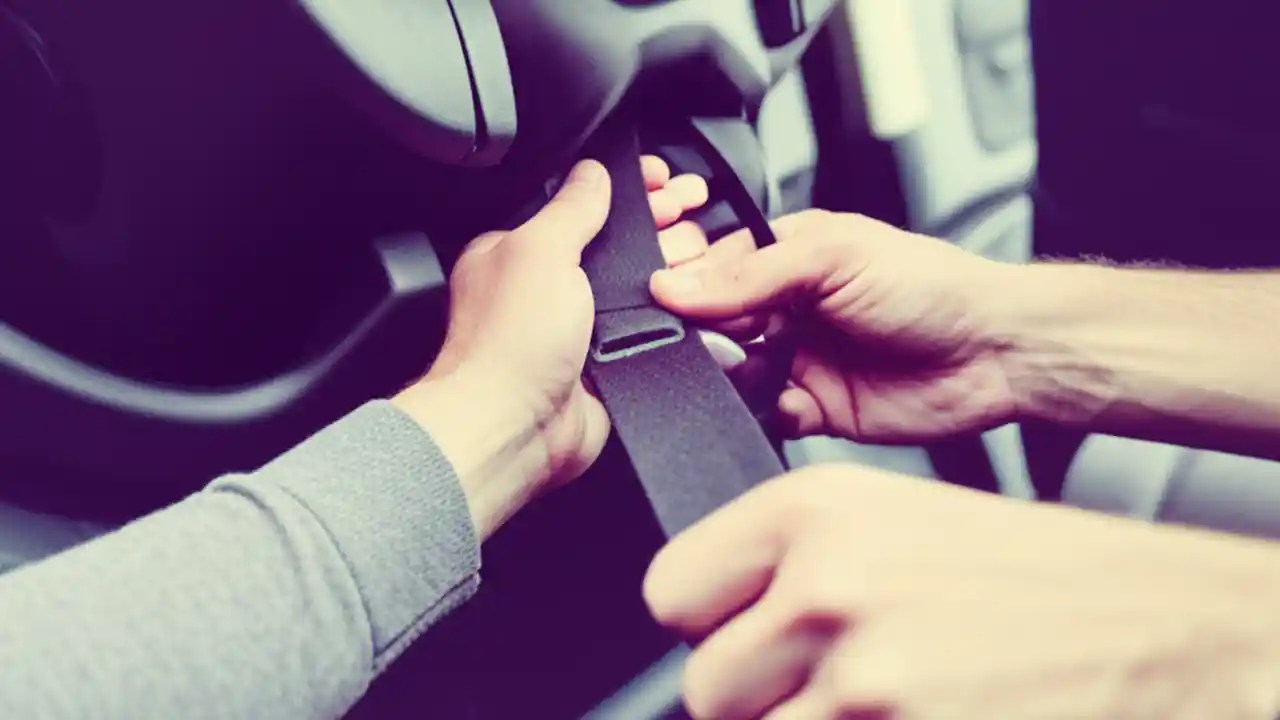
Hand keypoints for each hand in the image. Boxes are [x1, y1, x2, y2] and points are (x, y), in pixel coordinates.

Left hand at [396, 157, 707, 536]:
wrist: (516, 429)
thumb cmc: (506, 343)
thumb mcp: (540, 248)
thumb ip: (573, 206)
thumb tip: (592, 172)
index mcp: (521, 251)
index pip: (582, 205)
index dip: (628, 189)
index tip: (664, 179)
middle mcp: (548, 289)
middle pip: (619, 243)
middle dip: (660, 222)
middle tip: (692, 207)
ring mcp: (579, 330)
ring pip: (639, 289)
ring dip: (673, 268)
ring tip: (703, 249)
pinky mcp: (605, 366)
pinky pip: (648, 334)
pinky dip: (674, 318)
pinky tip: (696, 300)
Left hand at [645, 465, 1279, 718]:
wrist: (1154, 627)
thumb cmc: (1026, 577)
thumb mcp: (889, 524)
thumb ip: (787, 561)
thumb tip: (708, 617)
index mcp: (813, 510)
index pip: (668, 590)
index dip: (704, 624)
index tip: (737, 636)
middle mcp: (827, 588)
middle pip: (706, 686)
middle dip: (757, 697)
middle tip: (830, 682)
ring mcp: (863, 683)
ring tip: (881, 703)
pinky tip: (916, 718)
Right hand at [651, 209, 1018, 441]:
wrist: (995, 353)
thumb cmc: (932, 286)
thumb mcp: (832, 259)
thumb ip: (749, 275)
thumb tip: (675, 286)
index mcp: (787, 256)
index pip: (711, 268)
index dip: (686, 285)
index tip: (668, 301)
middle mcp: (788, 306)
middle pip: (714, 324)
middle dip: (706, 336)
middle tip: (718, 340)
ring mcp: (800, 358)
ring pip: (735, 373)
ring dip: (733, 378)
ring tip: (754, 371)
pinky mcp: (817, 407)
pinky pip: (769, 414)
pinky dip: (770, 412)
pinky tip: (792, 401)